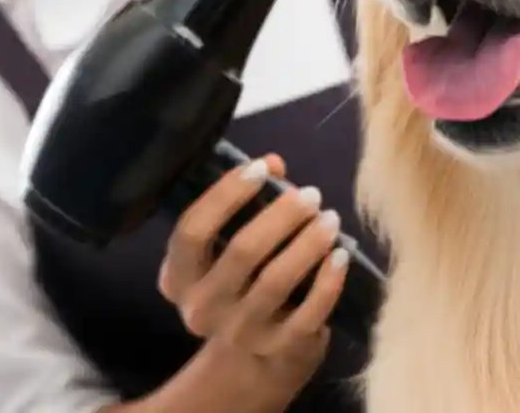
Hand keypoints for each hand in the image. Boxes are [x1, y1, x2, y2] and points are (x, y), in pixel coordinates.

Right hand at [157, 155, 349, 405]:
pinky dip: (328, 281)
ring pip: (276, 280)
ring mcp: (238, 332)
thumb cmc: (241, 279)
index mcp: (178, 277)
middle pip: (241, 252)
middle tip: (311, 195)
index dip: (226, 194)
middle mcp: (200, 308)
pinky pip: (308, 312)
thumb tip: (275, 165)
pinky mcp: (277, 348)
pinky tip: (341, 255)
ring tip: (330, 218)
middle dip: (281, 216)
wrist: (254, 355)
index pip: (192, 230)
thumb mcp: (227, 244)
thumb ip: (245, 200)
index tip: (261, 168)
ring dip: (308, 243)